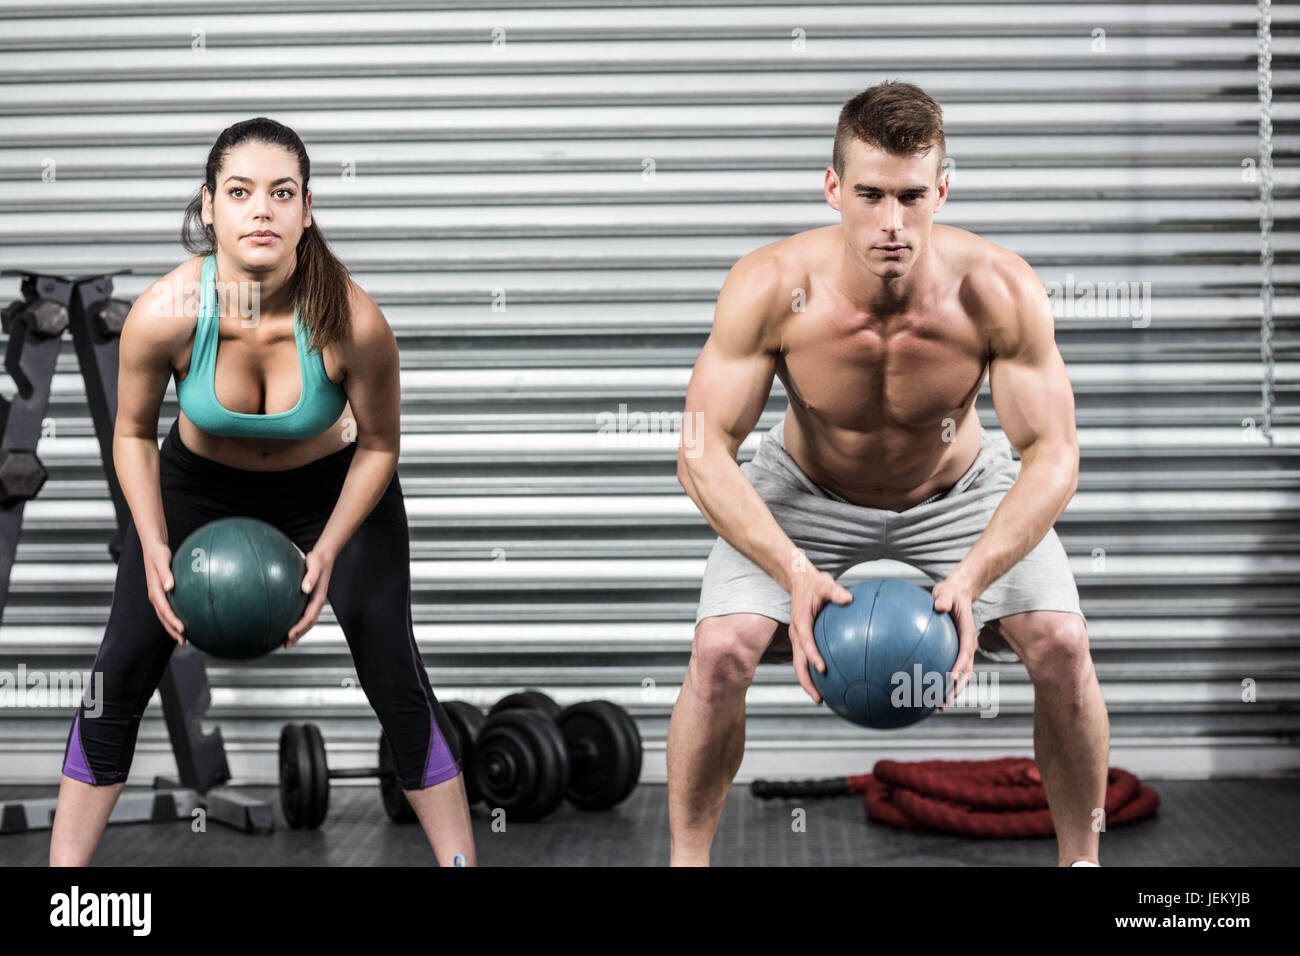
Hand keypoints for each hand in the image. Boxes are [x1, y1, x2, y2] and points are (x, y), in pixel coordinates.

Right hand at [144, 539, 186, 644]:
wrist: (154, 547)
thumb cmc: (159, 552)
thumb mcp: (162, 561)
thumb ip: (166, 574)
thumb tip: (170, 586)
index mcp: (155, 592)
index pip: (164, 611)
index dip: (172, 622)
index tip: (182, 629)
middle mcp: (155, 596)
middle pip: (163, 618)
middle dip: (172, 630)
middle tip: (184, 641)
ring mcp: (158, 596)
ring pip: (165, 616)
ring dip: (173, 627)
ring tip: (185, 637)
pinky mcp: (163, 592)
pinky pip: (169, 608)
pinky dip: (176, 616)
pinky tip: (188, 618)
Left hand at [286, 549, 333, 647]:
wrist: (323, 557)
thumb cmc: (318, 560)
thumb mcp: (315, 565)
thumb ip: (311, 576)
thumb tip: (304, 588)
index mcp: (319, 598)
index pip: (309, 617)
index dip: (300, 628)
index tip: (289, 635)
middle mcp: (316, 603)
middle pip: (308, 624)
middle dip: (298, 635)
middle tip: (286, 645)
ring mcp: (312, 602)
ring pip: (305, 621)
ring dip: (297, 632)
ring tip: (285, 641)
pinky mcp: (308, 599)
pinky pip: (301, 613)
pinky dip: (294, 621)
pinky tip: (282, 622)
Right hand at [788, 567, 852, 703]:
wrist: (799, 581)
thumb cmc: (814, 583)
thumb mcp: (825, 583)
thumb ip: (835, 592)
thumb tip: (849, 598)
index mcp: (801, 622)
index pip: (805, 643)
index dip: (812, 656)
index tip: (822, 669)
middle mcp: (796, 634)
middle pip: (798, 663)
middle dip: (807, 682)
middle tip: (819, 699)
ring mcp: (798, 639)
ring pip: (800, 665)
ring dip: (808, 682)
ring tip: (822, 699)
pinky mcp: (802, 640)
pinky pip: (806, 659)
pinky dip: (814, 671)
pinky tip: (830, 681)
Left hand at [931, 574, 977, 709]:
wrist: (956, 594)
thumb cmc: (950, 593)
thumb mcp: (947, 592)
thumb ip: (944, 599)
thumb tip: (939, 605)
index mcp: (967, 634)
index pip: (965, 653)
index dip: (959, 667)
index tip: (950, 678)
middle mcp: (967, 646)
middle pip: (965, 673)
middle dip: (956, 689)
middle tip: (943, 703)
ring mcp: (961, 650)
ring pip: (960, 676)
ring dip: (951, 692)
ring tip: (938, 706)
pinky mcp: (954, 651)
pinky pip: (949, 669)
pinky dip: (941, 681)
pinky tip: (926, 690)